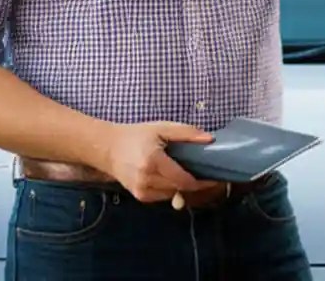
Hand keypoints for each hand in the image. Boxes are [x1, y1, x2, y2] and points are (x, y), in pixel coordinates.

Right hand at [99, 122, 219, 202]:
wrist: (108, 149)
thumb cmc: (137, 136)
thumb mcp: (162, 128)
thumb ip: (186, 133)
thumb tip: (210, 139)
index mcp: (153, 162)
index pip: (183, 179)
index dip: (202, 181)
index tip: (216, 177)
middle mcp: (147, 180)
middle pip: (180, 188)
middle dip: (196, 183)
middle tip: (208, 174)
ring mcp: (142, 191)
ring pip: (173, 194)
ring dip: (184, 187)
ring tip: (192, 173)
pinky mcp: (140, 197)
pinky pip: (164, 196)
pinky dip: (172, 188)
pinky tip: (173, 177)